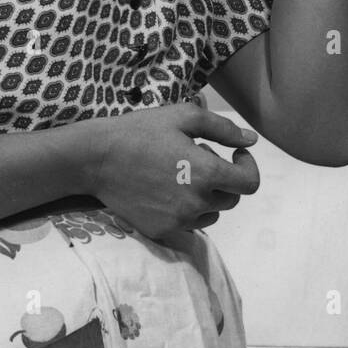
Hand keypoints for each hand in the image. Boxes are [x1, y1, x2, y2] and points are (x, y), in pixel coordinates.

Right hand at [86, 103, 259, 241]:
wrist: (96, 158)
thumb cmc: (140, 131)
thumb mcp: (183, 116)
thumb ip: (223, 128)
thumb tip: (251, 140)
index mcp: (207, 173)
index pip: (250, 183)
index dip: (248, 166)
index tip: (236, 153)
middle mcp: (197, 202)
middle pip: (232, 199)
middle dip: (224, 178)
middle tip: (199, 156)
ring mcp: (178, 220)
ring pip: (212, 214)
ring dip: (207, 196)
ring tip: (181, 173)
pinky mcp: (161, 230)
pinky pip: (188, 224)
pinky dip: (186, 209)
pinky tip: (166, 189)